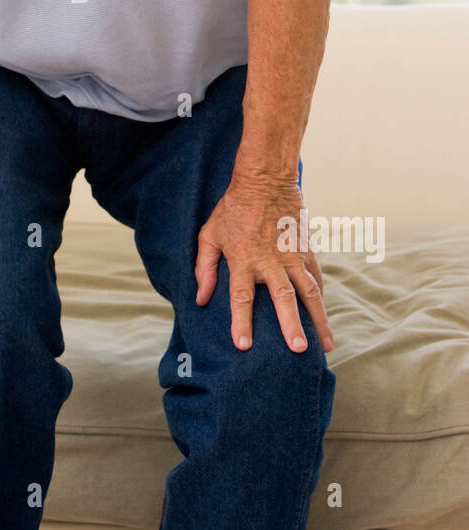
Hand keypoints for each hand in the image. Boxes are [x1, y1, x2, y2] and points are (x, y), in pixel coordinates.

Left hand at [194, 174, 333, 353]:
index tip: (244, 346)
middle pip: (283, 298)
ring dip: (319, 319)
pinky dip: (321, 297)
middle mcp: (270, 260)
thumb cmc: (233, 208)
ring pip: (310, 291)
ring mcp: (292, 255)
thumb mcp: (209, 234)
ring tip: (326, 344)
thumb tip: (202, 299)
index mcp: (243, 258)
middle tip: (299, 350)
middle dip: (292, 325)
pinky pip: (316, 276)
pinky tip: (323, 315)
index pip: (241, 297)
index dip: (241, 322)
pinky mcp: (306, 249)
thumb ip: (204, 268)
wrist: (265, 179)